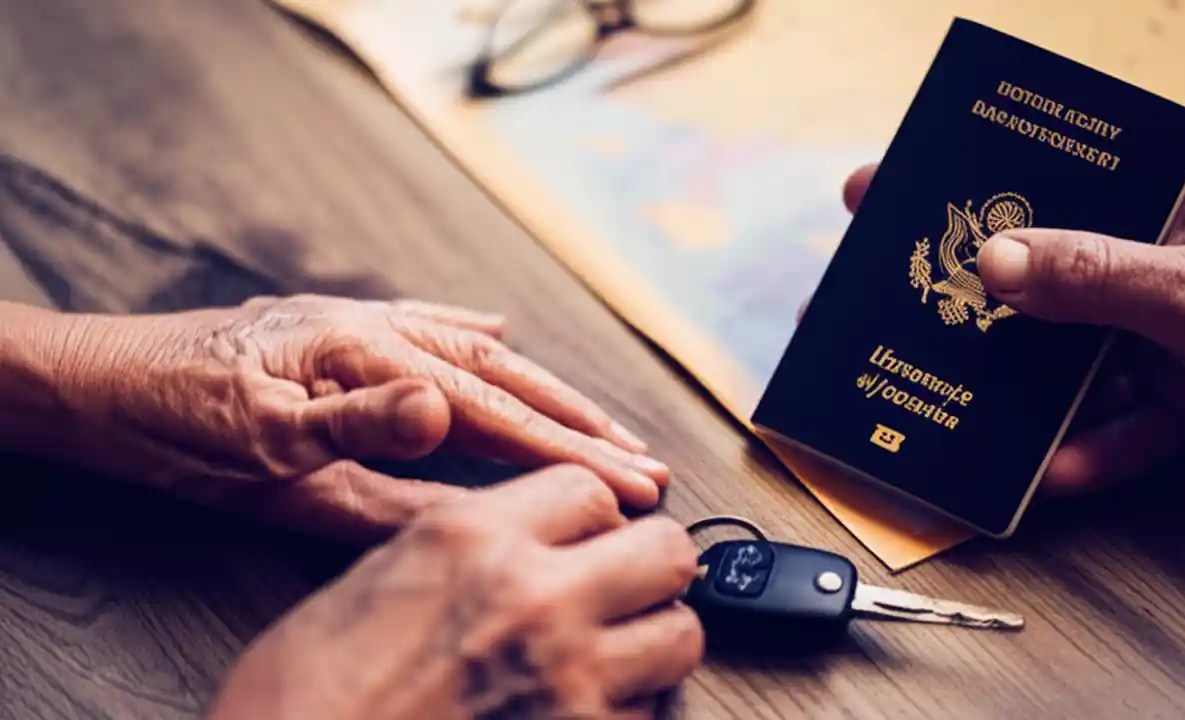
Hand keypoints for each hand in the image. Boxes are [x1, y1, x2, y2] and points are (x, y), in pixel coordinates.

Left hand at [4, 294, 667, 540]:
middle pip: (507, 382)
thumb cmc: (179, 423)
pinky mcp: (346, 330)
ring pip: (481, 357)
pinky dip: (475, 336)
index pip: (494, 415)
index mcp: (371, 358)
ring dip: (547, 390)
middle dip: (583, 424)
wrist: (107, 380)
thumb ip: (361, 429)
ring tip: (603, 417)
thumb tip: (447, 408)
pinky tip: (503, 334)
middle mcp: (382, 330)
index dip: (570, 451)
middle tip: (648, 459)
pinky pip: (429, 326)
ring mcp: (367, 325)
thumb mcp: (264, 444)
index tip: (634, 480)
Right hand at [208, 465, 702, 719]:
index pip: (590, 488)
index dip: (591, 513)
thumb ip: (468, 545)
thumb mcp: (376, 581)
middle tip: (625, 583)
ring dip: (653, 639)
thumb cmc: (305, 697)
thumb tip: (526, 540)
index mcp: (470, 539)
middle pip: (666, 550)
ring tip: (615, 649)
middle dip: (650, 562)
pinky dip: (630, 709)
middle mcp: (533, 599)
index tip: (586, 535)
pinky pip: (652, 715)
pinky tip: (586, 708)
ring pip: (681, 635)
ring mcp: (567, 680)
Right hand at [835, 152, 1184, 492]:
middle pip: (1042, 280)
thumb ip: (1097, 274)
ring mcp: (1169, 336)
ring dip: (1026, 402)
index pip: (1050, 180)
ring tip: (964, 417)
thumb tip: (994, 260)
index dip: (966, 184)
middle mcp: (1159, 263)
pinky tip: (1056, 475)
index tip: (884, 192)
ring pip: (1070, 365)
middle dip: (975, 309)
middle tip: (894, 316)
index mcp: (1171, 201)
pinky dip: (1087, 455)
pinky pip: (1118, 429)